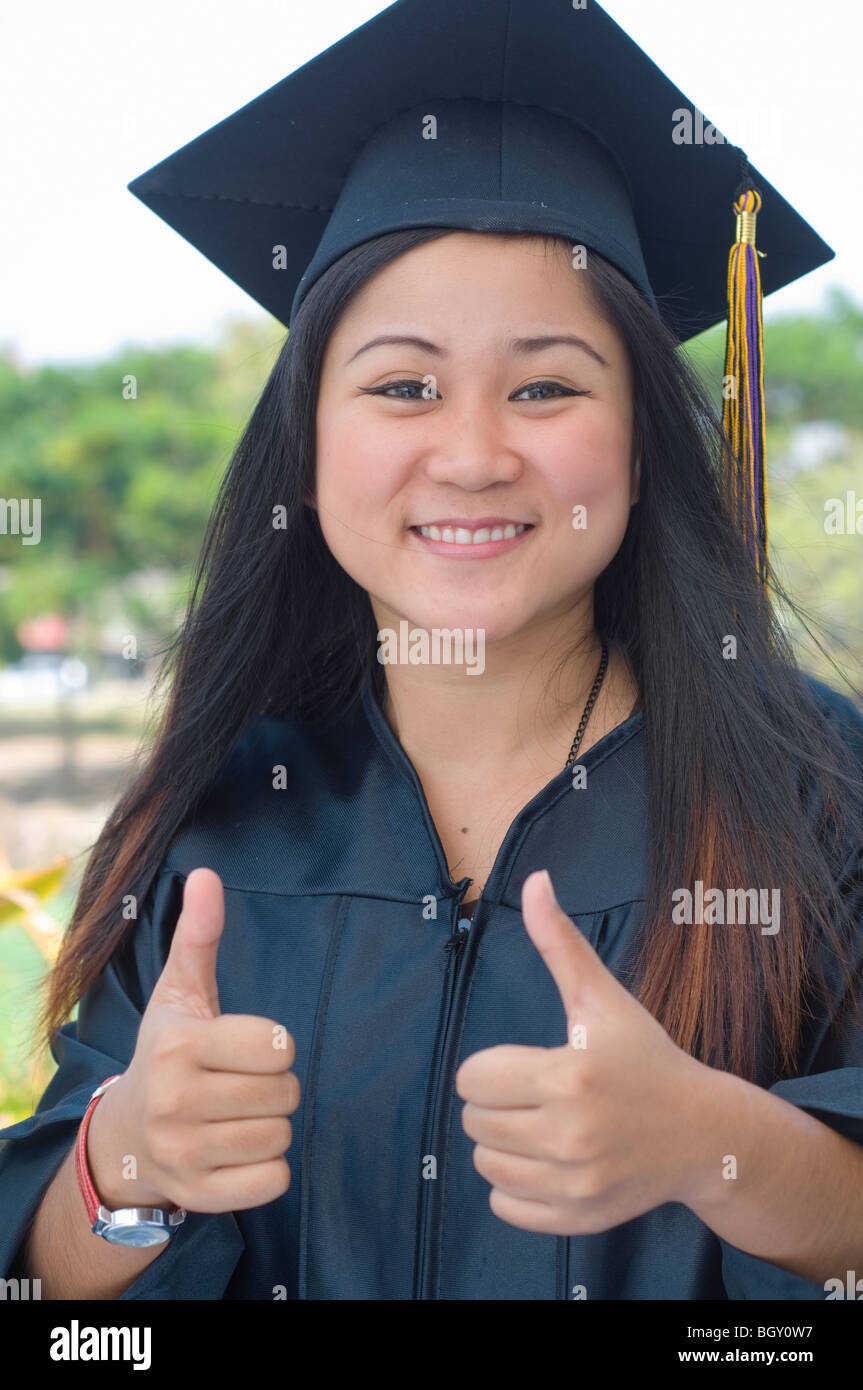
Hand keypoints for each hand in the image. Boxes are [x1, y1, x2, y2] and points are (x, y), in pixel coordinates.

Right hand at [103, 868, 299, 1214]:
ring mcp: (183, 1153)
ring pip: (282, 1136)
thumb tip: (207, 874)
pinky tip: (235, 1152)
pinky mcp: (197, 1195)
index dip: (273, 1046)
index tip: (245, 1049)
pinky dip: (267, 1169)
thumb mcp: (180, 992)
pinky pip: (274, 1181)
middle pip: (287, 1093)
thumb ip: (199, 935)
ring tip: (233, 1116)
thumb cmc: (169, 1051)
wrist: (126, 1135)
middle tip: (238, 1085)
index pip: (278, 1046)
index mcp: (178, 1046)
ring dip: (271, 1127)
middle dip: (275, 1087)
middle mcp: (174, 1101)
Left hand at [455, 869, 710, 1234]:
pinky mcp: (578, 1218)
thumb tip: (535, 881)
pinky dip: (514, 1187)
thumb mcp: (603, 999)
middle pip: (474, 1122)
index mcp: (569, 1076)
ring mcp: (575, 1183)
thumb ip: (561, 942)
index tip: (526, 1064)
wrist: (702, 1134)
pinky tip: (547, 1162)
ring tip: (542, 1126)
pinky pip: (504, 1206)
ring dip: (503, 1144)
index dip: (492, 1067)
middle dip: (497, 1103)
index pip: (472, 1078)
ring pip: (484, 1165)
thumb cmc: (646, 1059)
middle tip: (536, 1094)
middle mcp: (570, 1135)